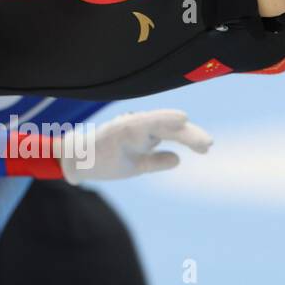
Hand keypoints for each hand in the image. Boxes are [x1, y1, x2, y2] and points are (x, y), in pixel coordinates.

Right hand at [59, 109, 212, 183]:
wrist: (76, 164)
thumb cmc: (105, 161)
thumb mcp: (137, 166)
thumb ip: (156, 161)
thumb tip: (178, 159)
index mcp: (146, 136)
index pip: (173, 133)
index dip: (190, 138)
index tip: (207, 147)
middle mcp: (140, 127)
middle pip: (169, 127)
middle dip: (189, 134)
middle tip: (207, 145)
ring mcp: (127, 126)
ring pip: (156, 122)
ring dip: (175, 124)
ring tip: (190, 124)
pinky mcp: (116, 129)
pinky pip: (137, 123)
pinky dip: (155, 120)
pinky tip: (172, 119)